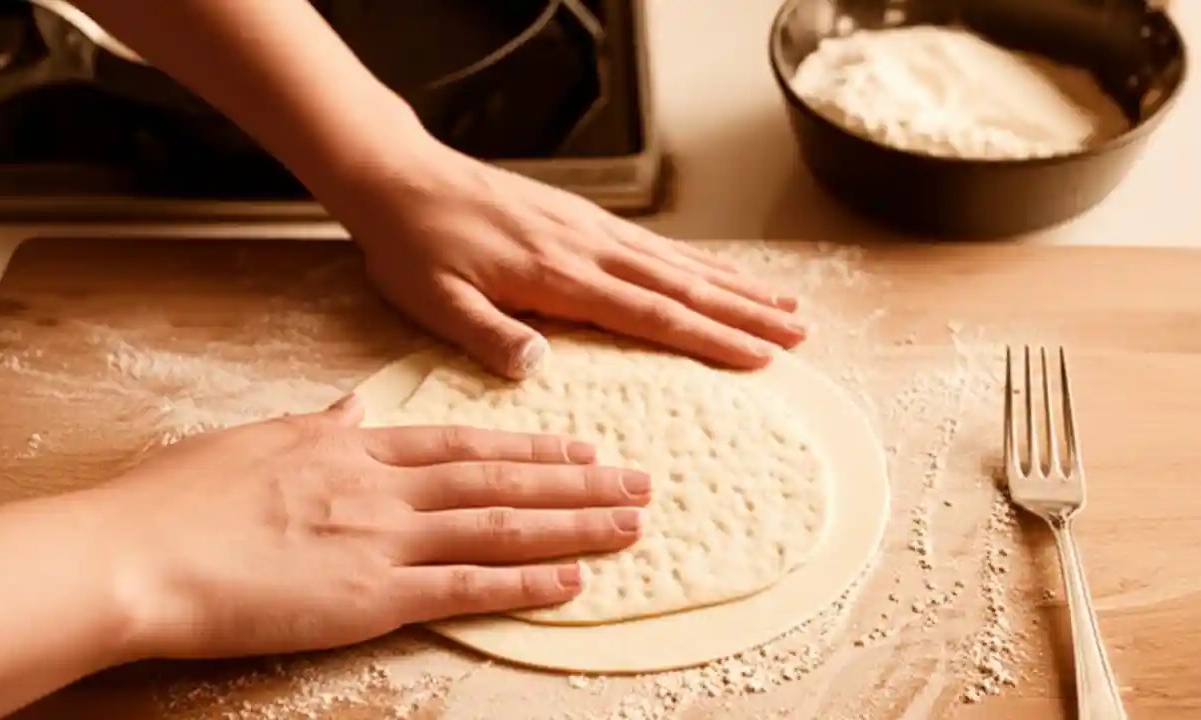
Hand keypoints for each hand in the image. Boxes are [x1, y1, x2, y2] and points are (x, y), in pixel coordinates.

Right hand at [95, 395, 648, 659]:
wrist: (137, 552)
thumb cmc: (184, 497)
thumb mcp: (259, 440)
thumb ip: (322, 424)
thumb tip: (357, 403)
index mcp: (356, 449)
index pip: (464, 444)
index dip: (530, 445)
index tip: (581, 447)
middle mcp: (384, 488)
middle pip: (501, 479)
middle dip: (577, 480)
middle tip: (640, 481)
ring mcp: (383, 541)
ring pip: (500, 526)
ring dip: (573, 525)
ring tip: (630, 523)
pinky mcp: (372, 598)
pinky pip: (465, 587)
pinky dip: (524, 583)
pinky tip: (571, 581)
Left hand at [337, 141, 804, 379]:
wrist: (400, 179)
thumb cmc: (414, 246)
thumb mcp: (433, 301)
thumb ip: (488, 335)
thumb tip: (541, 367)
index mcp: (556, 277)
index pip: (649, 314)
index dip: (708, 338)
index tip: (759, 356)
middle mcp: (586, 248)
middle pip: (682, 286)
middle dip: (744, 313)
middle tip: (800, 335)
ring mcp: (589, 230)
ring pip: (678, 262)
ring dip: (735, 286)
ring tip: (785, 306)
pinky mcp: (582, 220)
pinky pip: (654, 245)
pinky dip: (698, 261)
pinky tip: (719, 273)